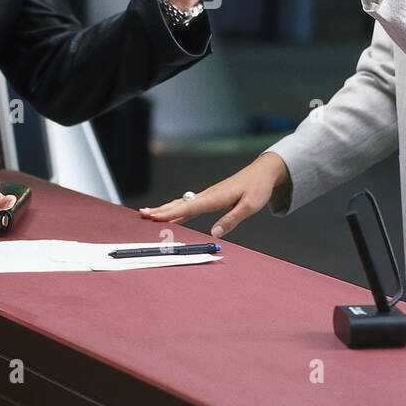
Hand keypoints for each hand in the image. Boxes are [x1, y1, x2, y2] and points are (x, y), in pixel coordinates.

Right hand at [137, 152, 289, 237]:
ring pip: (182, 203)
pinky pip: (189, 204)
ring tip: (149, 213)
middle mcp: (208, 195)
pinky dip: (176, 209)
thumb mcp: (250, 206)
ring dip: (165, 209)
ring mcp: (208, 195)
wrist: (262, 172)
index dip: (171, 213)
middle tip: (142, 214)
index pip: (188, 207)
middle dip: (161, 210)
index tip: (155, 216)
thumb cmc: (257, 188)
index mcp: (215, 197)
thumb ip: (231, 220)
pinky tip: (170, 214)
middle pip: (179, 204)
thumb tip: (214, 233)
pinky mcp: (211, 197)